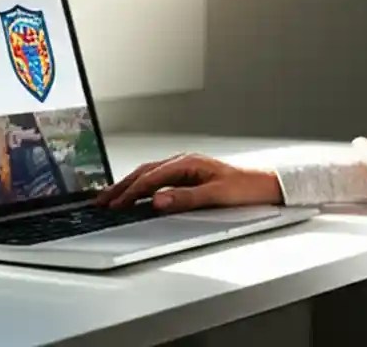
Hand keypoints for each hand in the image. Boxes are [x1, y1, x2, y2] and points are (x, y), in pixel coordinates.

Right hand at [93, 153, 283, 212]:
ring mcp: (186, 169)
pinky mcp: (189, 177)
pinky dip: (142, 187)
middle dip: (122, 187)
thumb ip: (185, 198)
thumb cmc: (245, 189)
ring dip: (129, 186)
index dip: (131, 191)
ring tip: (111, 198)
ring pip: (149, 175)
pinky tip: (136, 195)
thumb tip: (157, 200)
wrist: (266, 186)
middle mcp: (184, 162)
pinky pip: (158, 180)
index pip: (151, 177)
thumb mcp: (214, 196)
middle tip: (101, 201)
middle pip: (145, 173)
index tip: (116, 204)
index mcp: (188, 162)